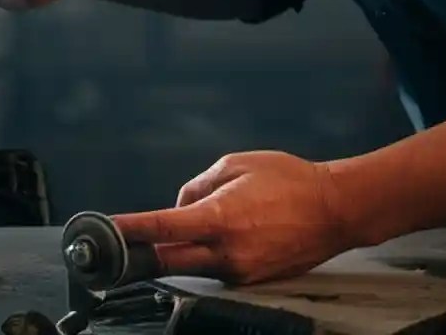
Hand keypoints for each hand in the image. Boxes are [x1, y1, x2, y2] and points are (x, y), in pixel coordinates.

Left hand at [111, 151, 358, 284]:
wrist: (338, 210)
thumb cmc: (289, 180)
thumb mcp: (235, 165)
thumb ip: (198, 186)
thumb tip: (179, 205)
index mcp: (219, 218)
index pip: (162, 228)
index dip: (130, 230)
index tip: (107, 231)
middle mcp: (227, 251)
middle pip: (168, 262)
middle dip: (142, 254)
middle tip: (123, 245)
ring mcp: (241, 271)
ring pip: (192, 266)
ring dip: (180, 250)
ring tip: (201, 225)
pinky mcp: (252, 280)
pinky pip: (216, 268)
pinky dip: (208, 254)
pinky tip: (226, 235)